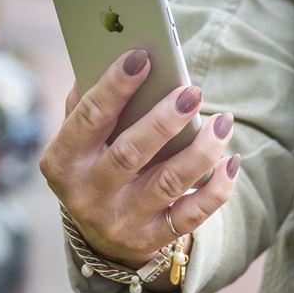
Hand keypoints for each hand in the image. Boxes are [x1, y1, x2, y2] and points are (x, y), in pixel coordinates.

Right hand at [40, 49, 240, 272]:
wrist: (101, 233)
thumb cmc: (94, 164)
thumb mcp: (80, 139)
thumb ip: (88, 102)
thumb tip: (114, 53)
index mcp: (63, 161)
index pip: (89, 118)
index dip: (114, 86)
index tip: (142, 56)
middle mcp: (88, 194)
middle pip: (130, 153)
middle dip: (164, 120)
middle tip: (193, 92)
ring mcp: (120, 221)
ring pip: (168, 183)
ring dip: (201, 150)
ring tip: (223, 122)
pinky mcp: (151, 239)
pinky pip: (192, 214)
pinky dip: (217, 188)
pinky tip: (230, 161)